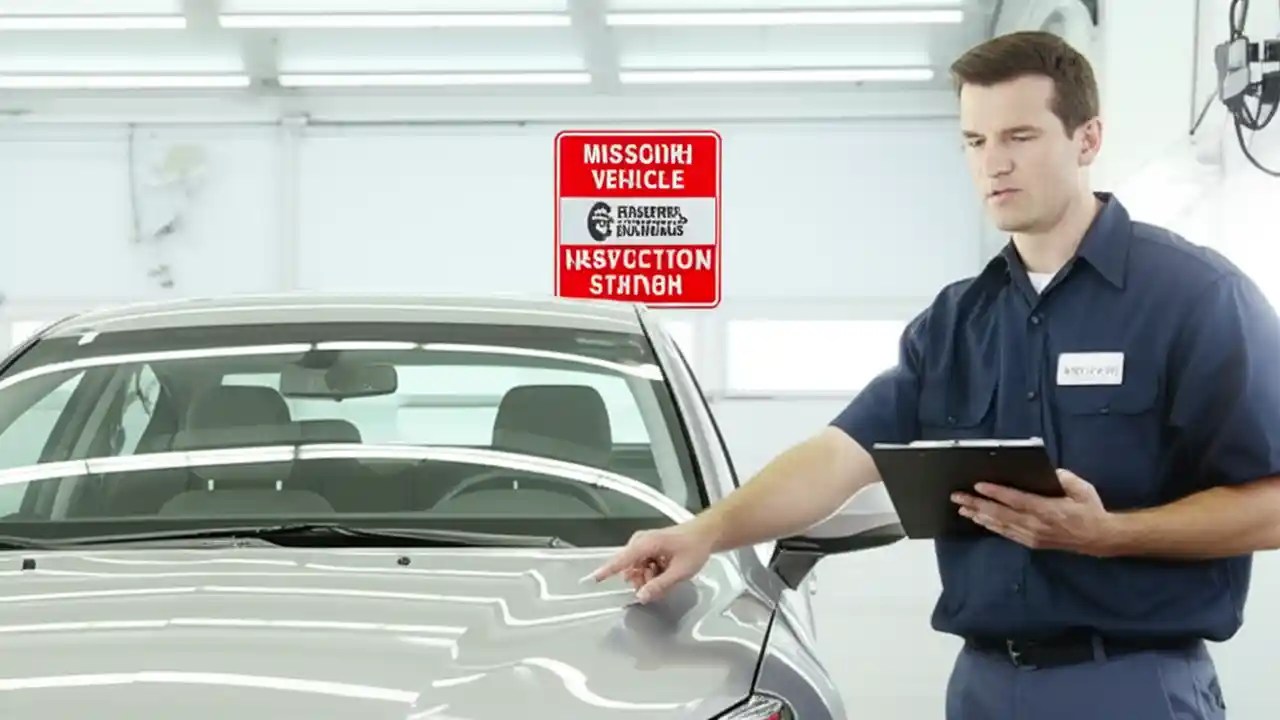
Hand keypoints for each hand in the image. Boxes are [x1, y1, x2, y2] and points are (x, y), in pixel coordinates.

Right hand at [589, 521, 715, 602]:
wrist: (706, 534)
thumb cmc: (694, 547)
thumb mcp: (679, 571)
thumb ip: (659, 585)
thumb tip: (641, 596)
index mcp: (646, 544)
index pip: (621, 560)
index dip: (606, 570)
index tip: (593, 579)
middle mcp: (641, 542)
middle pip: (629, 569)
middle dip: (642, 580)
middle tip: (662, 582)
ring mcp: (644, 545)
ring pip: (636, 570)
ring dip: (648, 577)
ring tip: (667, 575)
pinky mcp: (648, 548)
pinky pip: (642, 566)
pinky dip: (652, 572)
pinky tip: (666, 570)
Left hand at [951, 469, 1117, 556]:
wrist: (1099, 538)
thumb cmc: (1089, 510)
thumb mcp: (1081, 489)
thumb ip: (1064, 478)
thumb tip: (1047, 470)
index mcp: (1048, 509)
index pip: (1016, 500)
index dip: (996, 492)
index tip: (978, 485)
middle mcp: (1036, 524)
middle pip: (1001, 514)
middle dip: (977, 504)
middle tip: (957, 497)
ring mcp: (1032, 535)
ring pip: (1000, 525)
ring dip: (979, 516)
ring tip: (961, 509)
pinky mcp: (1031, 542)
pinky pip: (1006, 533)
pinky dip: (991, 526)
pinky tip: (980, 520)